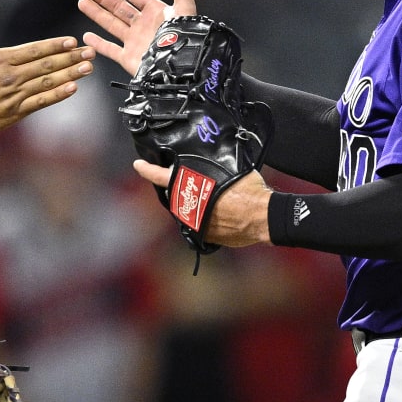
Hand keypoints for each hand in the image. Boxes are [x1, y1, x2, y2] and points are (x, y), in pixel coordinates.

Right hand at [0, 0, 93, 135]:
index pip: (33, 50)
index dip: (55, 45)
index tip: (73, 41)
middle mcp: (10, 76)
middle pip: (46, 65)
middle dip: (71, 58)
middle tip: (90, 52)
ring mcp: (14, 95)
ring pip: (47, 82)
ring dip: (70, 74)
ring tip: (88, 68)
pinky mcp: (15, 111)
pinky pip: (41, 102)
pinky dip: (57, 95)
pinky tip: (73, 88)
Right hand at [77, 0, 198, 75]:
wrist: (180, 70)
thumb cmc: (185, 40)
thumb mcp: (184, 10)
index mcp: (156, 13)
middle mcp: (144, 26)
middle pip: (119, 8)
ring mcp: (135, 42)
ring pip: (111, 24)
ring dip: (97, 13)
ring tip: (82, 2)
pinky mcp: (130, 59)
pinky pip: (110, 50)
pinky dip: (98, 44)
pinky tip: (87, 36)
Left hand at [132, 159, 273, 246]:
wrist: (263, 216)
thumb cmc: (249, 190)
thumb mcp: (228, 170)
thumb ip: (211, 169)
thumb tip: (206, 165)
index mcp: (193, 186)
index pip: (162, 176)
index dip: (148, 170)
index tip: (138, 165)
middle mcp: (190, 206)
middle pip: (176, 196)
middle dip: (181, 190)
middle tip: (193, 184)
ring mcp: (196, 223)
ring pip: (187, 212)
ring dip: (194, 205)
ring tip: (213, 199)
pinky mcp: (206, 236)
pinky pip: (200, 225)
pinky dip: (206, 219)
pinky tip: (221, 213)